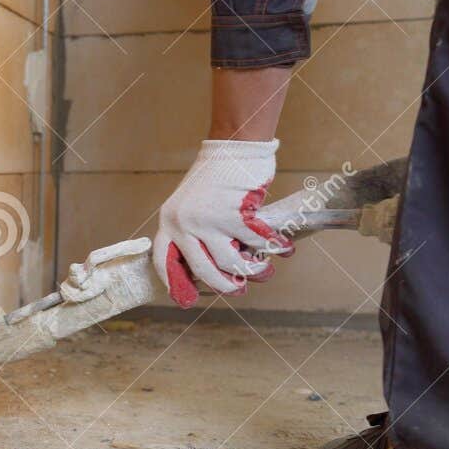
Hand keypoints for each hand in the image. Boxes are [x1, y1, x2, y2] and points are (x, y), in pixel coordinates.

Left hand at [153, 139, 291, 307]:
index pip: (164, 261)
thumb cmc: (216, 175)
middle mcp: (184, 224)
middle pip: (203, 271)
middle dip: (224, 286)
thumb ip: (193, 232)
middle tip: (238, 289)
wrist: (234, 146)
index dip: (175, 283)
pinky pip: (257, 242)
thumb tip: (211, 268)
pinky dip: (274, 247)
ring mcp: (209, 221)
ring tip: (265, 270)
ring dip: (252, 271)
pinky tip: (284, 248)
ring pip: (231, 262)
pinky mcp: (235, 215)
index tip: (186, 302)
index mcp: (169, 221)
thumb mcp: (190, 204)